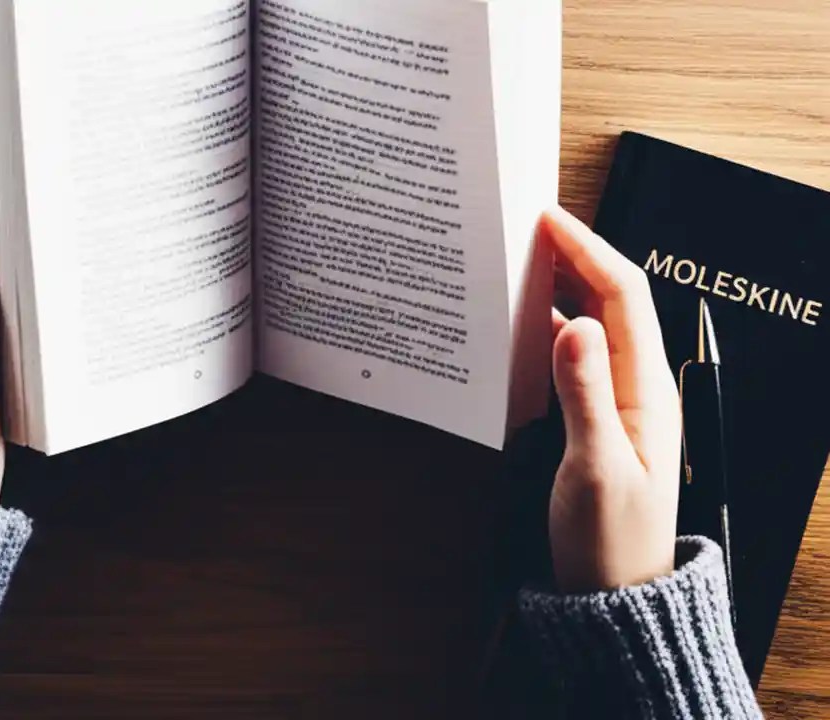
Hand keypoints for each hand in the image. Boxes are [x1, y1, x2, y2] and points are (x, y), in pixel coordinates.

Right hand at [540, 208, 680, 592]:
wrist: (614, 596)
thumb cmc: (610, 541)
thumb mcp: (595, 468)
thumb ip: (584, 395)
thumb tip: (574, 327)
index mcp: (647, 391)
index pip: (623, 298)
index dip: (588, 251)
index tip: (548, 220)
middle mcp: (637, 386)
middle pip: (612, 301)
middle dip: (574, 257)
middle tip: (525, 228)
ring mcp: (616, 401)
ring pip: (591, 325)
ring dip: (561, 289)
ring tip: (519, 263)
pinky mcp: (594, 418)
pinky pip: (574, 357)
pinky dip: (548, 329)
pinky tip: (520, 326)